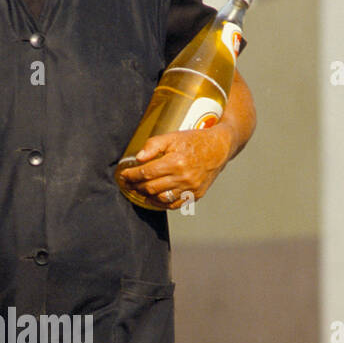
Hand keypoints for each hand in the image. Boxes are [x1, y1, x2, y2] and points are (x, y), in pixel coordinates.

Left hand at [118, 123, 233, 209]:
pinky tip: (153, 197)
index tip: (124, 175)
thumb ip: (153, 145)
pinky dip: (161, 203)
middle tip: (128, 183)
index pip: (146, 173)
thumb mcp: (172, 137)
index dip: (131, 175)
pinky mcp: (195, 195)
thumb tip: (138, 158)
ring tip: (139, 190)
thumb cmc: (195, 141)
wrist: (219, 148)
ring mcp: (190, 189)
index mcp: (175, 162)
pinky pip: (174, 204)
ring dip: (146, 196)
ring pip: (161, 199)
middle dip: (136, 186)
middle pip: (151, 188)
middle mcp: (183, 178)